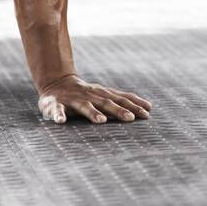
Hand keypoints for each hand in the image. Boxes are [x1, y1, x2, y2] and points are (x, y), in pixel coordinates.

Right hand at [37, 74, 152, 124]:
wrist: (56, 84)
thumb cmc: (87, 94)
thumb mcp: (105, 96)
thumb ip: (124, 102)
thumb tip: (149, 107)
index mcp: (103, 94)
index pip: (122, 99)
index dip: (134, 105)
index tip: (147, 112)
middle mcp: (90, 95)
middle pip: (106, 103)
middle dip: (119, 110)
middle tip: (131, 118)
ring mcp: (73, 99)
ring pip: (84, 106)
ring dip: (93, 113)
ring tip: (101, 121)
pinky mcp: (56, 104)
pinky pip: (57, 110)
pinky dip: (59, 115)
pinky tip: (61, 121)